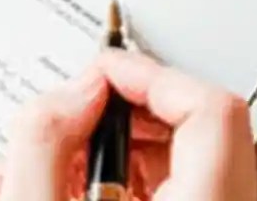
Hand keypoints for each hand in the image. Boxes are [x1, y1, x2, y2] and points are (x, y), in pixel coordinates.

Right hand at [0, 49, 256, 200]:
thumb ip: (44, 143)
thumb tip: (71, 91)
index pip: (212, 108)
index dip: (150, 72)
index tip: (101, 70)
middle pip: (205, 123)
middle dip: (130, 104)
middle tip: (78, 111)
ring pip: (191, 154)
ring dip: (125, 141)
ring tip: (63, 161)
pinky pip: (179, 183)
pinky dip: (127, 173)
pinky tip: (72, 186)